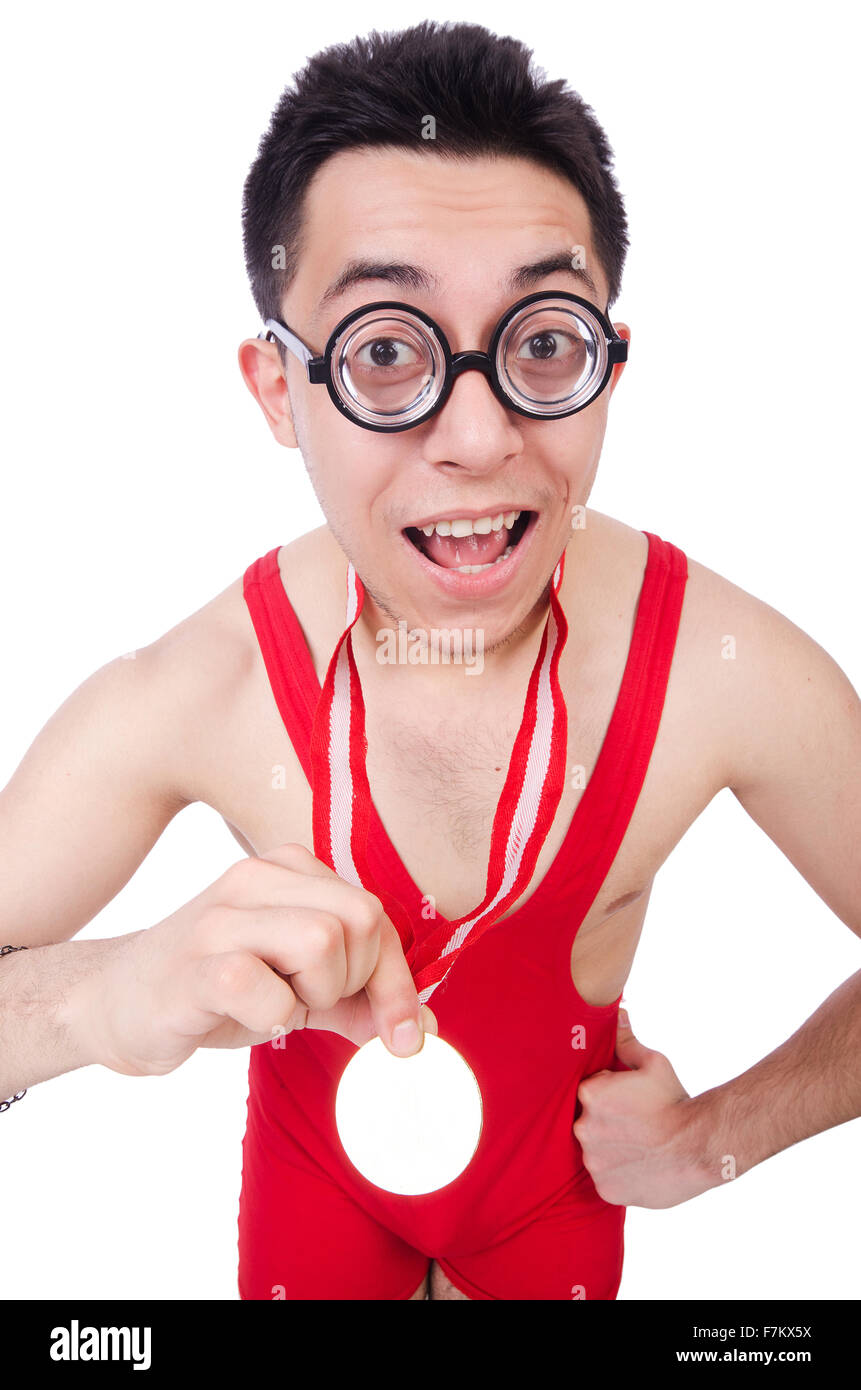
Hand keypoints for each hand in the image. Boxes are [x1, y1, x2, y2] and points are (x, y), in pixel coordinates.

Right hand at [76, 842, 436, 1078]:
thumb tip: (422, 1029)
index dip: (397, 981)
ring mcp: (222, 917)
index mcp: (287, 871)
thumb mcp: (299, 993)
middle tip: (307, 1003)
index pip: (376, 915)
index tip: (401, 1034)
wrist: (118, 1006)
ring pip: (323, 942)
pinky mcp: (196, 963)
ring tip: (273, 1006)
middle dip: (353, 981)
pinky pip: (264, 987)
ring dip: (312, 998)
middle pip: (362, 920)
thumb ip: (359, 1002)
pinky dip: (271, 1017)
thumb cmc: (216, 993)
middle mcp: (255, 877)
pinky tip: (245, 1017)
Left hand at [573, 1009, 710, 1207]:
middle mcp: (582, 1127)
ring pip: (596, 1153)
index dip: (610, 1096)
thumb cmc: (675, 1102)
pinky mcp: (606, 1189)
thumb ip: (627, 1041)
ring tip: (641, 1147)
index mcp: (589, 1093)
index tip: (629, 1102)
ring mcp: (593, 1162)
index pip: (588, 1093)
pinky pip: (606, 1179)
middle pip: (589, 1123)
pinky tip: (640, 1166)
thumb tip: (617, 1014)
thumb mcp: (653, 1063)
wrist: (700, 1146)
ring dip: (612, 1150)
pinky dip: (619, 1175)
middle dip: (608, 1123)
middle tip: (637, 1125)